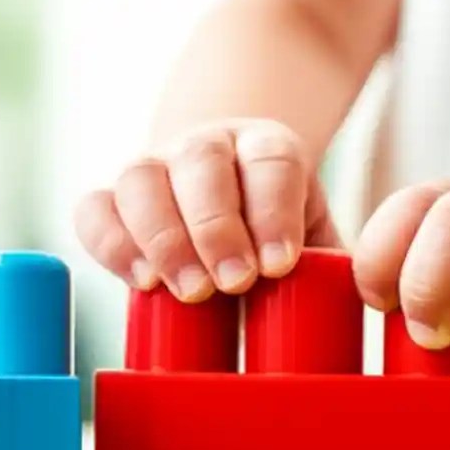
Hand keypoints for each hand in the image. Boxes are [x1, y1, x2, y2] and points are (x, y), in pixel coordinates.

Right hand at [73, 119, 339, 301]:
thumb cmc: (276, 237)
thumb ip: (329, 266)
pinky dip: (112, 243)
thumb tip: (355, 303)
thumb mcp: (313, 238)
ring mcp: (153, 166)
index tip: (279, 264)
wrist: (226, 204)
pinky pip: (94, 208)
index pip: (271, 161)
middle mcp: (206, 146)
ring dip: (164, 238)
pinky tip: (140, 281)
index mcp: (266, 147)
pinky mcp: (111, 199)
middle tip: (233, 283)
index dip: (273, 210)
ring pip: (142, 178)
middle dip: (216, 226)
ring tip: (190, 293)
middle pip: (202, 163)